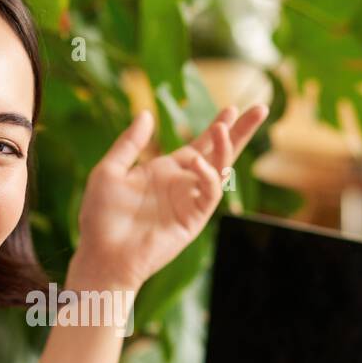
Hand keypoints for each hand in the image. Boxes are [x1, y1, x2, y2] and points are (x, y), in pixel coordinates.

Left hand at [72, 104, 269, 290]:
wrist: (101, 255)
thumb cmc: (100, 217)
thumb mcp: (109, 171)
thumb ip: (129, 143)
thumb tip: (146, 114)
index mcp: (165, 171)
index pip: (199, 144)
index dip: (217, 127)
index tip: (232, 107)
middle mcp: (182, 184)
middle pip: (219, 154)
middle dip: (240, 133)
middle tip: (261, 109)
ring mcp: (189, 202)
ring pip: (219, 171)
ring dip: (224, 149)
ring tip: (223, 128)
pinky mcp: (192, 220)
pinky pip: (209, 194)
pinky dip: (208, 177)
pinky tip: (199, 162)